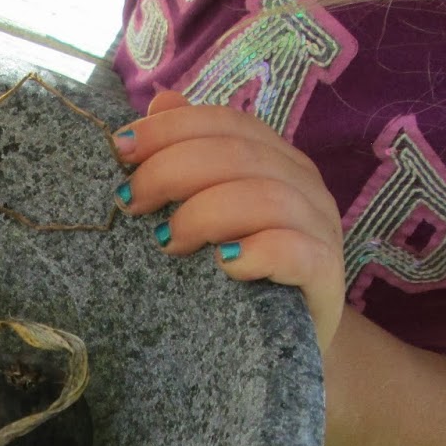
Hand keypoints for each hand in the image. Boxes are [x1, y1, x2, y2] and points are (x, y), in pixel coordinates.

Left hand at [114, 91, 346, 353]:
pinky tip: (222, 265)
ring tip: (168, 243)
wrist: (286, 344)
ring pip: (266, 197)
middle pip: (238, 154)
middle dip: (172, 171)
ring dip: (206, 213)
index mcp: (273, 158)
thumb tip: (161, 100)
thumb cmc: (238, 274)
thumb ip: (190, 157)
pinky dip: (256, 252)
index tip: (119, 151)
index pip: (225, 123)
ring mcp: (320, 227)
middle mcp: (302, 183)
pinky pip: (295, 250)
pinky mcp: (326, 274)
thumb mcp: (207, 215)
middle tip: (131, 204)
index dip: (169, 129)